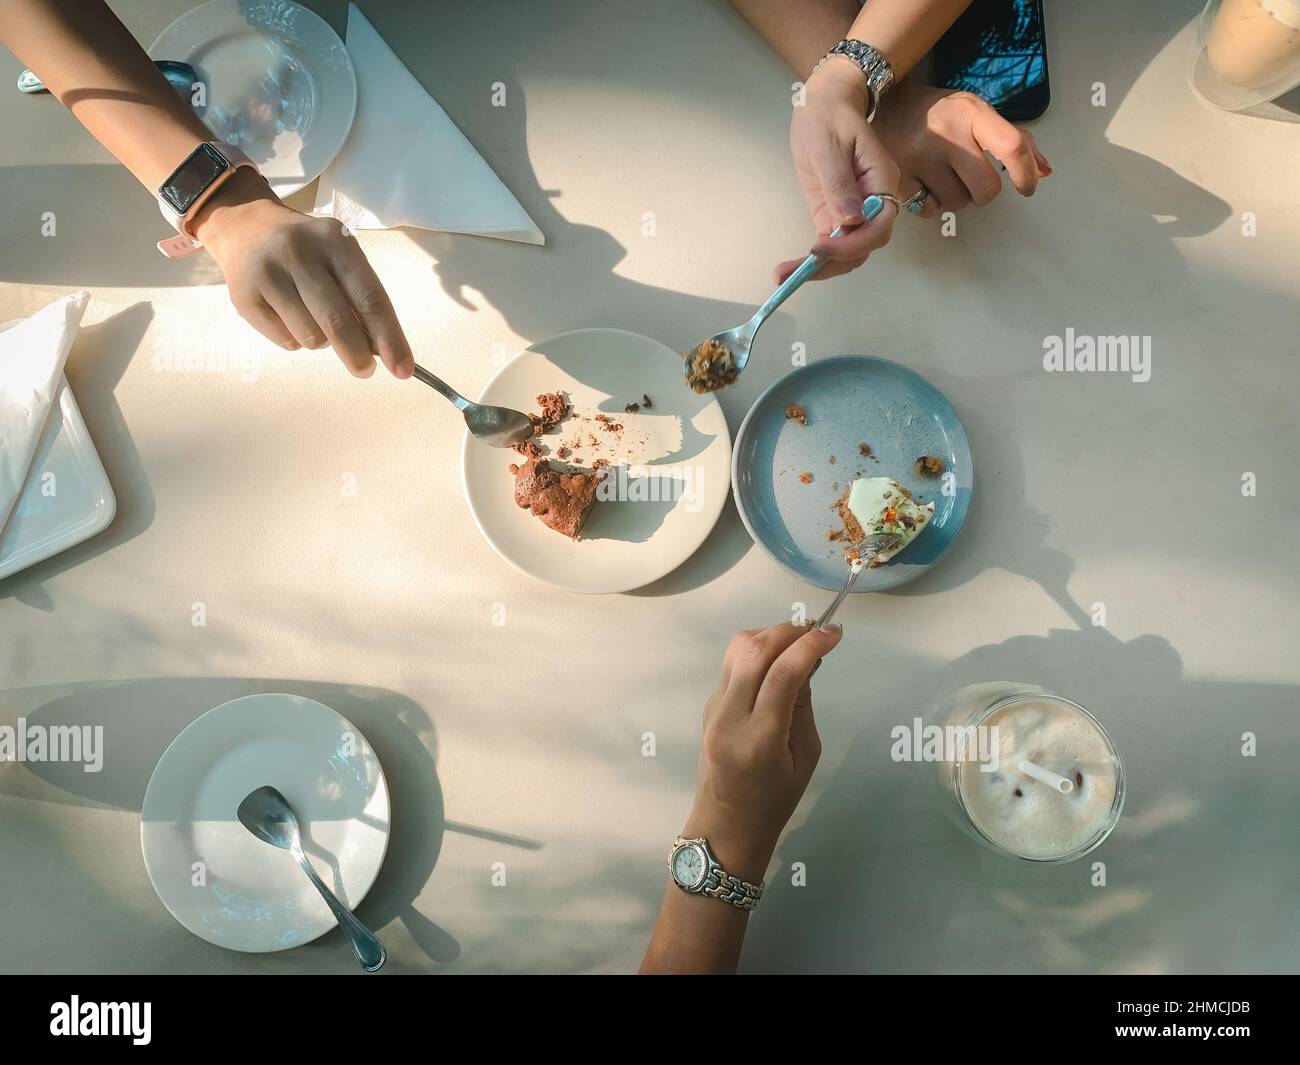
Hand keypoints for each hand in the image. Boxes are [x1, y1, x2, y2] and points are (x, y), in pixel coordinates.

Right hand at [193, 169, 414, 378]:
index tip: (402, 369)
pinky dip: (296, 341)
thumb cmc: (307, 250)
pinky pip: (285, 341)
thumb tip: (382, 347)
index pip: (370, 297)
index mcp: (335, 241)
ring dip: (321, 342)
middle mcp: (299, 252)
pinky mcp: (242, 296)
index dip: (390, 338)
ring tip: (314, 321)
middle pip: (338, 321)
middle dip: (357, 355)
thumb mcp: (338, 257)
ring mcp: (267, 273)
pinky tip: (289, 318)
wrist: (246, 228)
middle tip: (365, 370)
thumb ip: (359, 295)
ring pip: (310, 336)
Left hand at [682, 622, 843, 882]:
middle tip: (817, 632)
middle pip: (753, 650)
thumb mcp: (806, 758)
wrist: (726, 823)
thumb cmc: (775, 800)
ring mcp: (714, 708)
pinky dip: (758, 653)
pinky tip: (777, 664)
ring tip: (797, 645)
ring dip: (769, 636)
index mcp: (760, 738)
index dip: (810, 645)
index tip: (834, 633)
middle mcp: (730, 716)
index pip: (783, 674)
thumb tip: (805, 663)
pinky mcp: (708, 704)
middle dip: (788, 631)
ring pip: (737, 649)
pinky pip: (733, 665)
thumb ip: (803, 707)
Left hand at [779, 57, 900, 283]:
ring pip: (848, 250)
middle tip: (793, 274)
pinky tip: (791, 268)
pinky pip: (831, 242)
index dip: (852, 244)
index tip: (819, 247)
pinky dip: (813, 259)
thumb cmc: (828, 115)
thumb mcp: (828, 145)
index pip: (878, 226)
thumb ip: (840, 183)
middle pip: (864, 246)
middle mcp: (873, 201)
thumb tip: (851, 220)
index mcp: (881, 182)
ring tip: (784, 275)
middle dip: (832, 264)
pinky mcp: (834, 212)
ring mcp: (854, 209)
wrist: (825, 102)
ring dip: (820, 268)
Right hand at [872, 80, 1050, 217]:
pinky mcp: (898, 178)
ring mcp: (919, 158)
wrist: (884, 106)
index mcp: (971, 113)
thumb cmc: (937, 113)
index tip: (1026, 186)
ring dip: (955, 196)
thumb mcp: (975, 112)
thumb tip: (1043, 170)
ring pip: (958, 203)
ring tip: (940, 174)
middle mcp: (945, 134)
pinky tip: (923, 182)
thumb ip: (1012, 139)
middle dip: (983, 191)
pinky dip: (930, 202)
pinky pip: (930, 210)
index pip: (1012, 146)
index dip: (1025, 173)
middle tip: (970, 177)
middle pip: (986, 189)